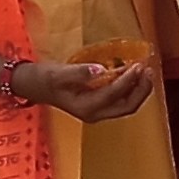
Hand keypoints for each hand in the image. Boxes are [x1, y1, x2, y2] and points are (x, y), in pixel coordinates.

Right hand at [15, 59, 156, 122]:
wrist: (31, 86)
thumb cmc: (43, 78)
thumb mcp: (59, 73)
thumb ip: (80, 72)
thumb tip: (100, 69)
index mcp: (87, 107)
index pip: (114, 94)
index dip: (128, 80)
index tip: (138, 64)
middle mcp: (94, 113)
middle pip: (126, 107)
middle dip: (141, 90)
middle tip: (148, 70)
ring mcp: (96, 111)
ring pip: (125, 105)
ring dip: (137, 90)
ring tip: (145, 72)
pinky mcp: (95, 104)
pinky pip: (118, 100)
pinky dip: (129, 89)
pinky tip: (130, 74)